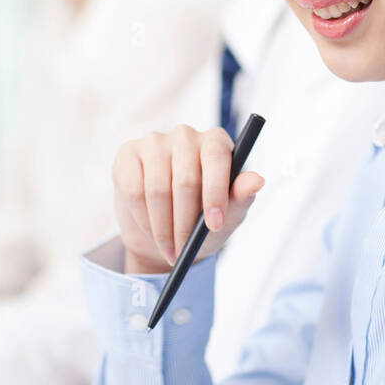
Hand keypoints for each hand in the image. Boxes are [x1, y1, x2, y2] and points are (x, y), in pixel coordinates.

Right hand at [112, 125, 264, 273]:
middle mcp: (185, 135)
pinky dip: (142, 218)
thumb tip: (257, 181)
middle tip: (186, 249)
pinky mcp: (128, 154)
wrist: (167, 232)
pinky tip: (150, 230)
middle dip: (185, 222)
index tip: (214, 224)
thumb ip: (241, 197)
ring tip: (170, 249)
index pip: (216, 158)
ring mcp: (154, 141)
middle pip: (185, 179)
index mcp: (216, 142)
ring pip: (156, 188)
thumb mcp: (228, 214)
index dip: (215, 192)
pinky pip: (133, 189)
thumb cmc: (204, 218)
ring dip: (162, 227)